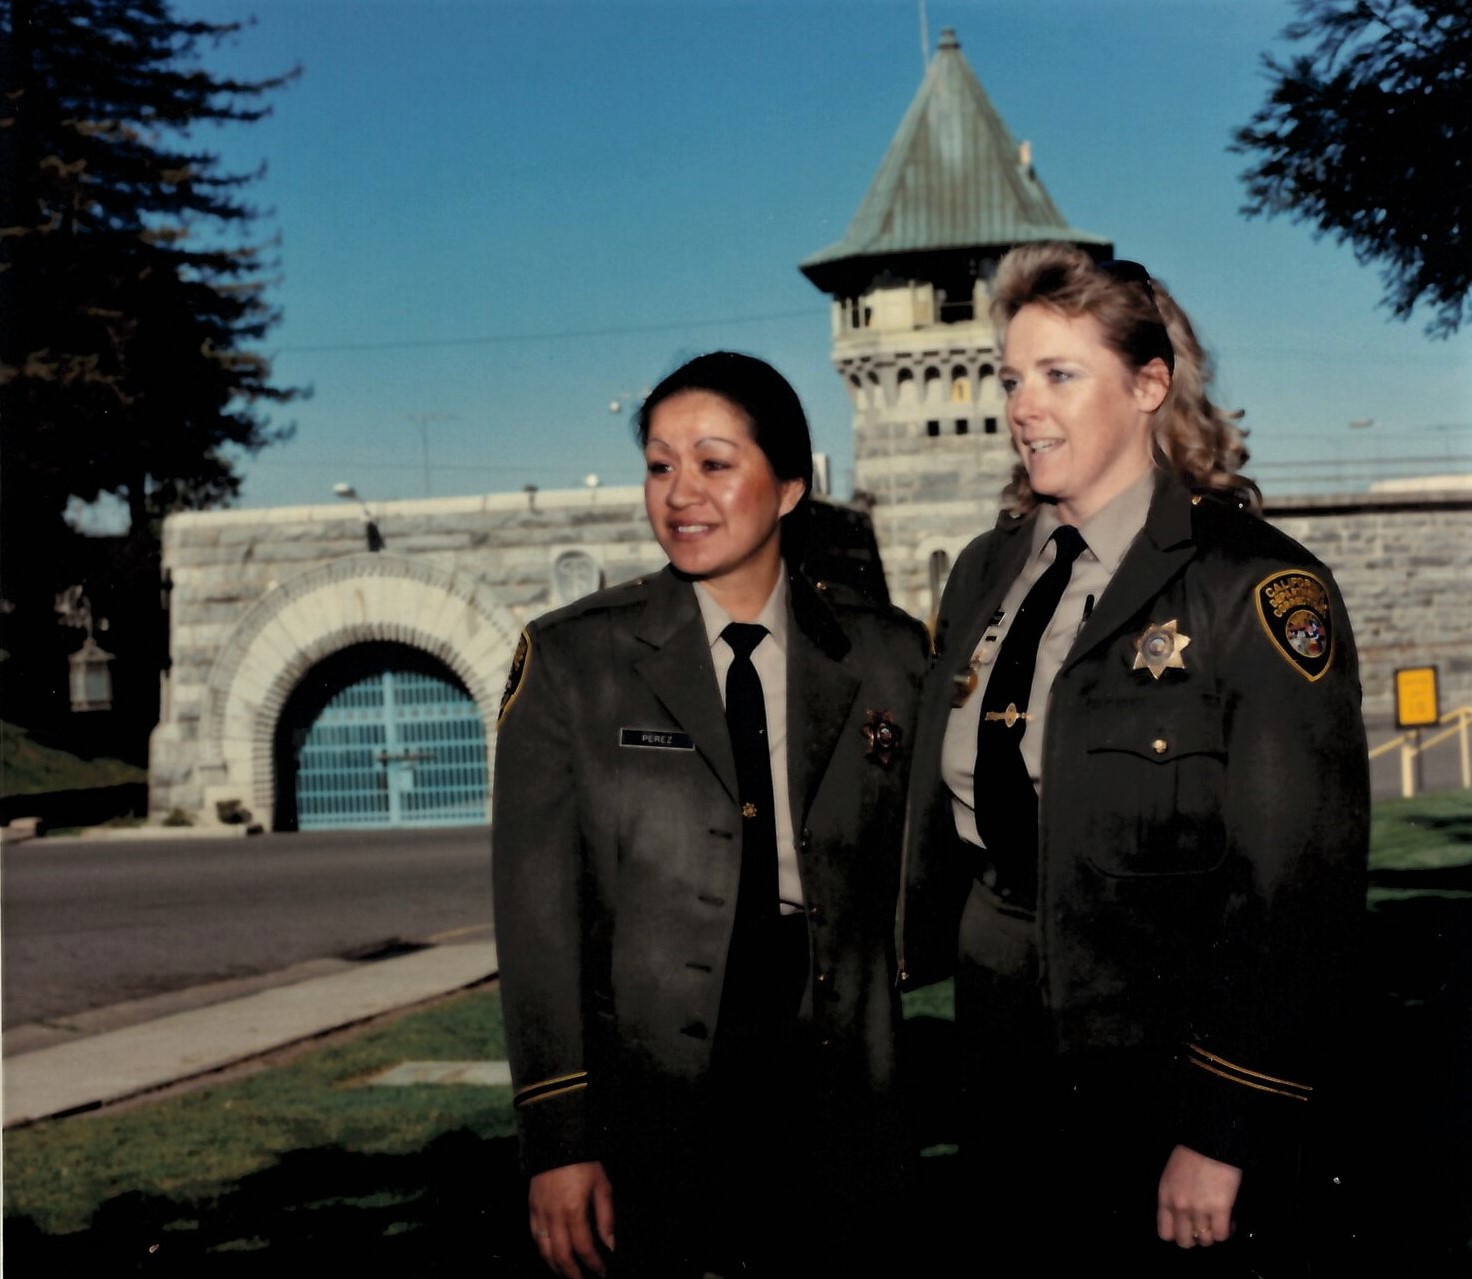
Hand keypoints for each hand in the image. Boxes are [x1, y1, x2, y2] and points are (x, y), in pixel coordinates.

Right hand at [529, 1161, 614, 1276]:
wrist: (557, 1141)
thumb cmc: (583, 1162)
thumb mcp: (602, 1185)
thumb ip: (606, 1217)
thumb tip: (610, 1244)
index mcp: (574, 1211)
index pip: (584, 1248)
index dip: (594, 1264)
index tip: (602, 1272)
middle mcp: (554, 1216)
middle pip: (561, 1256)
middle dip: (573, 1273)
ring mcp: (540, 1213)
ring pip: (544, 1251)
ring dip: (556, 1267)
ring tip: (567, 1274)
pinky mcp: (531, 1208)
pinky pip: (534, 1237)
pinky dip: (542, 1251)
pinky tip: (550, 1256)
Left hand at [1156, 1144, 1241, 1247]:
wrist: (1211, 1140)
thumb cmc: (1191, 1154)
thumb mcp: (1171, 1176)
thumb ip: (1173, 1198)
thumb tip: (1183, 1217)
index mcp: (1165, 1197)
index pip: (1165, 1233)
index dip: (1178, 1235)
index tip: (1187, 1228)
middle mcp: (1180, 1207)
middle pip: (1185, 1241)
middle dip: (1196, 1238)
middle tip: (1204, 1227)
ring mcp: (1200, 1209)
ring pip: (1206, 1241)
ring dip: (1213, 1235)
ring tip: (1218, 1222)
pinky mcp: (1220, 1209)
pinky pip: (1222, 1235)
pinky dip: (1227, 1232)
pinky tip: (1230, 1221)